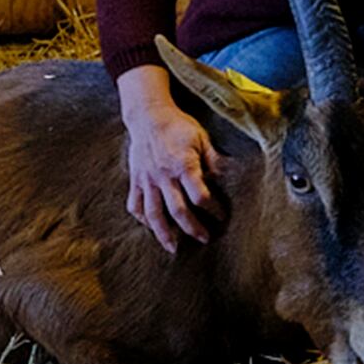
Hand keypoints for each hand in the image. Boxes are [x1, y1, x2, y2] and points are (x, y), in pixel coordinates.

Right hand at [118, 67, 222, 253]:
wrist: (147, 115)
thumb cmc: (178, 125)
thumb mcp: (201, 138)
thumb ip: (213, 159)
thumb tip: (228, 175)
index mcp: (183, 165)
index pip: (200, 195)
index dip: (213, 209)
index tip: (221, 216)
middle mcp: (163, 176)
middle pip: (177, 210)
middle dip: (192, 228)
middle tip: (204, 239)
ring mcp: (147, 179)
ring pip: (154, 213)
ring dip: (164, 233)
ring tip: (173, 248)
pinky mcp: (136, 179)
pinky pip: (135, 204)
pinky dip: (142, 218)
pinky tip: (150, 227)